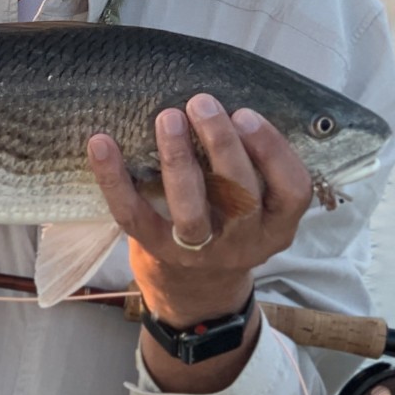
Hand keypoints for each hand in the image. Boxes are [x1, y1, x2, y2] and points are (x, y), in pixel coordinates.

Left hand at [88, 95, 312, 391]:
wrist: (196, 290)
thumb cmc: (228, 223)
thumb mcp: (258, 204)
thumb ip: (252, 165)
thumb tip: (222, 104)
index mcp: (277, 226)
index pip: (292, 191)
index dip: (272, 151)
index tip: (246, 114)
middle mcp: (243, 243)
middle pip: (240, 196)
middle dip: (222, 144)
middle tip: (202, 104)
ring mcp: (199, 252)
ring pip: (191, 211)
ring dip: (179, 161)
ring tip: (168, 118)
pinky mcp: (156, 252)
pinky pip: (133, 216)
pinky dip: (114, 179)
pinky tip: (102, 143)